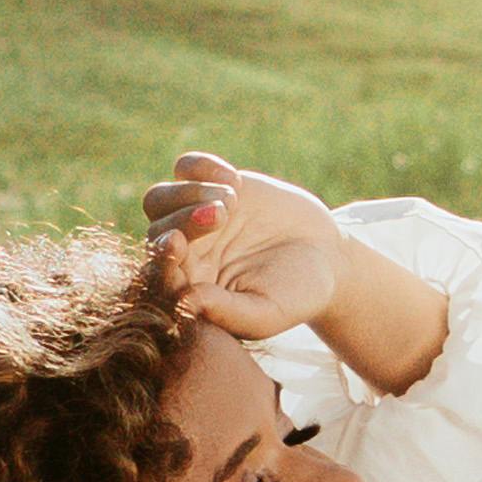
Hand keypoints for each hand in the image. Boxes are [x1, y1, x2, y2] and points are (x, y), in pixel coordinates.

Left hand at [144, 152, 349, 344]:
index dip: (161, 260)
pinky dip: (202, 167)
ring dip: (188, 195)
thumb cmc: (295, 294)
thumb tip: (187, 301)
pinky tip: (234, 180)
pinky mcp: (211, 185)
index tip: (177, 246)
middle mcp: (184, 253)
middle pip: (156, 232)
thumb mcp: (268, 312)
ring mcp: (193, 216)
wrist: (325, 256)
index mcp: (189, 289)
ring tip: (232, 203)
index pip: (158, 277)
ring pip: (159, 199)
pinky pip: (186, 167)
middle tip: (220, 217)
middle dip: (182, 221)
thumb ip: (228, 313)